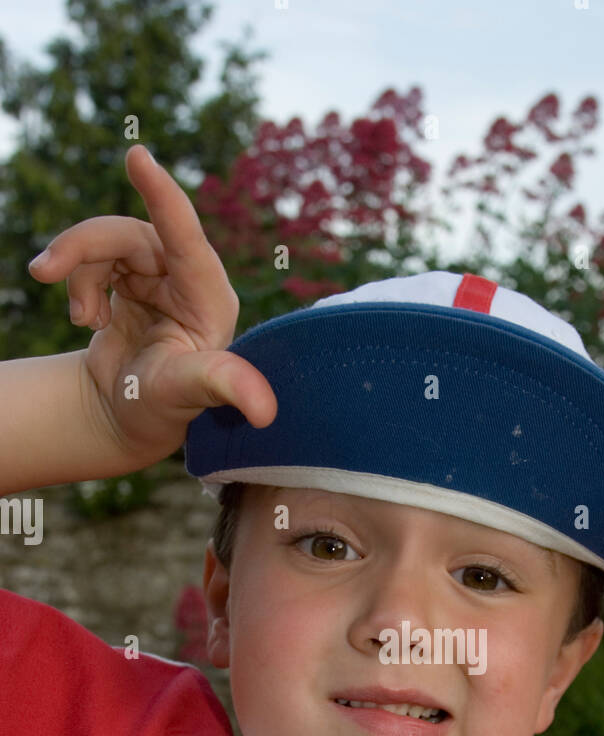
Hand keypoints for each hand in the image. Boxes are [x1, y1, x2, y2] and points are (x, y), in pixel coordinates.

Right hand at [27, 144, 276, 466]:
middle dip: (82, 248)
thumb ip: (220, 387)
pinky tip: (87, 317)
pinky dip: (79, 281)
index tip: (136, 155)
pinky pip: (96, 256)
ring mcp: (161, 275)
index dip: (162, 196)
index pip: (185, 236)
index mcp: (211, 298)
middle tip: (41, 271)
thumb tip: (266, 412)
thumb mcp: (184, 395)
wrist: (127, 416)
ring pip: (108, 242)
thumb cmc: (162, 410)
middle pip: (129, 235)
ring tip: (80, 317)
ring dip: (77, 269)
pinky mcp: (135, 277)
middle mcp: (189, 279)